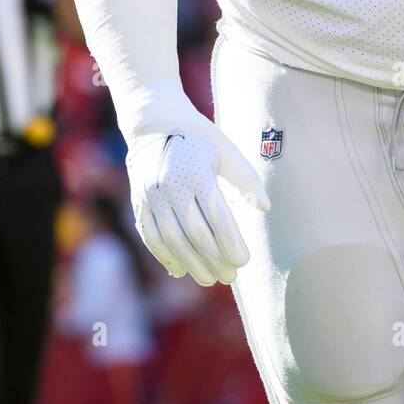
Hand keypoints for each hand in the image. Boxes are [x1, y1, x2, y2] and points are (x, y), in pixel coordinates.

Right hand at [125, 110, 270, 287]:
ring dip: (192, 264)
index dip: (231, 242)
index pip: (217, 216)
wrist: (154, 125)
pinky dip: (165, 256)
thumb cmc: (199, 138)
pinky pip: (151, 236)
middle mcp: (170, 184)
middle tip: (231, 277)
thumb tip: (265, 207)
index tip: (244, 261)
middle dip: (215, 259)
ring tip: (210, 279)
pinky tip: (181, 271)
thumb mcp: (226, 150)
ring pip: (172, 239)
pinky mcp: (138, 203)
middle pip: (195, 233)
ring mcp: (150, 195)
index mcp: (196, 171)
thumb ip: (246, 179)